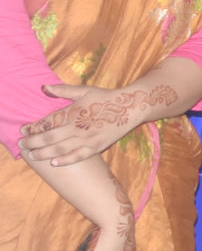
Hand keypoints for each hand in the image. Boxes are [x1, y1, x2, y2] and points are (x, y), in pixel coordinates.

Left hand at [19, 83, 162, 165]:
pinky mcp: (97, 146)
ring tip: (31, 155)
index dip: (33, 127)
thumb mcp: (84, 90)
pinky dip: (65, 160)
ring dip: (43, 152)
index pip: (48, 122)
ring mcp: (88, 138)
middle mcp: (78, 126)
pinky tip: (53, 163)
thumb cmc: (106, 98)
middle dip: (33, 142)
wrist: (130, 107)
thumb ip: (62, 90)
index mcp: (74, 112)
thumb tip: (43, 88)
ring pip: (60, 148)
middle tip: (22, 145)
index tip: (23, 130)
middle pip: (50, 137)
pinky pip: (78, 156)